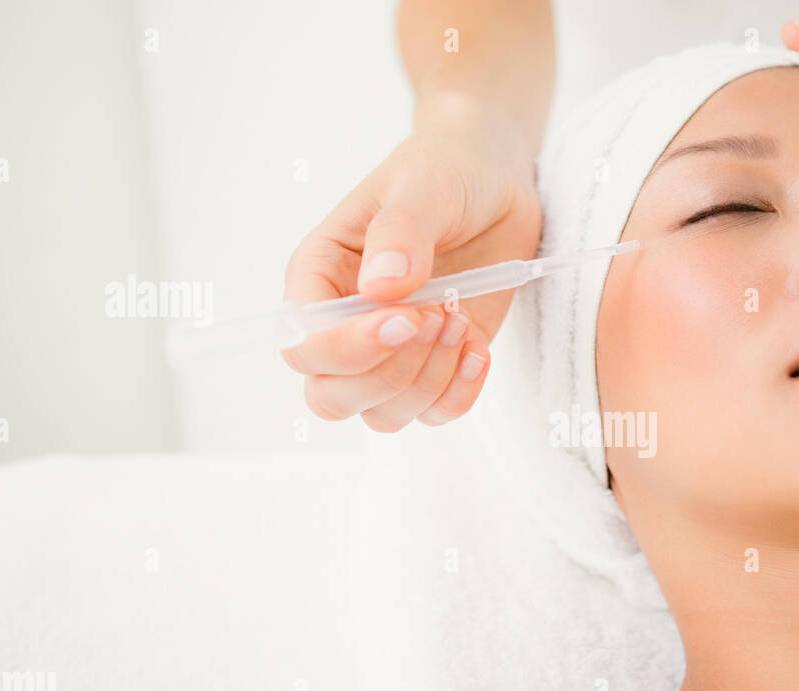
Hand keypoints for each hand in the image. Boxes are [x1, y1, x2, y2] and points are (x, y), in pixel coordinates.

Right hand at [281, 105, 542, 430]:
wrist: (494, 177)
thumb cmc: (446, 169)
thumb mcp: (425, 185)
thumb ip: (401, 233)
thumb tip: (383, 288)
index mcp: (320, 276)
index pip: (304, 344)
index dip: (350, 347)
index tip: (407, 317)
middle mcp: (346, 324)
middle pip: (332, 396)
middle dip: (390, 374)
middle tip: (439, 316)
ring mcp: (391, 352)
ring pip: (382, 415)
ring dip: (427, 383)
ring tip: (460, 320)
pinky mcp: (437, 365)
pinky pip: (434, 414)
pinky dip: (458, 395)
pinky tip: (479, 349)